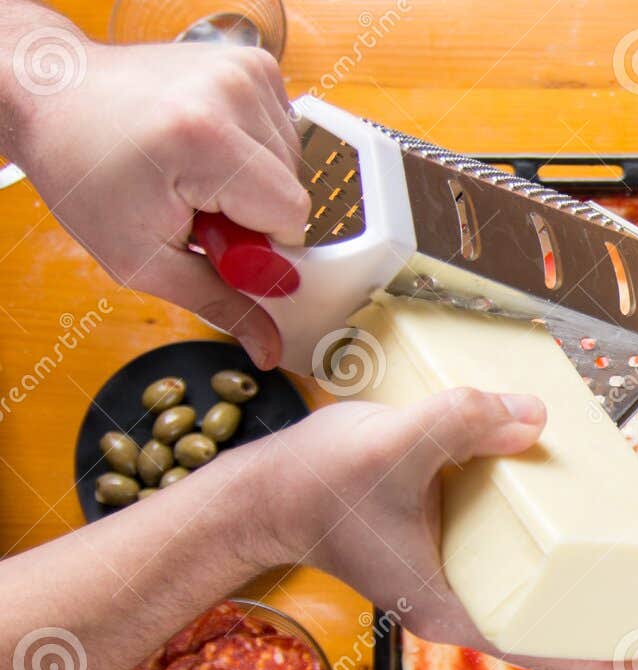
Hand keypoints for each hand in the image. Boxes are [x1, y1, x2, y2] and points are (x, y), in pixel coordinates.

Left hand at [9, 39, 305, 367]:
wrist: (52, 94)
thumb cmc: (84, 173)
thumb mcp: (142, 258)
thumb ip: (217, 303)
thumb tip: (270, 351)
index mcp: (203, 140)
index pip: (292, 216)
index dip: (259, 241)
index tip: (212, 235)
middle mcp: (231, 93)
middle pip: (295, 188)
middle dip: (253, 210)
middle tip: (193, 202)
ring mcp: (244, 69)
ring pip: (295, 161)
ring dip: (254, 179)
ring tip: (195, 170)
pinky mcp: (252, 60)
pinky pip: (284, 129)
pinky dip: (253, 147)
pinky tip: (207, 144)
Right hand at [243, 389, 624, 669]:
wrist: (259, 492)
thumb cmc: (317, 484)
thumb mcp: (393, 445)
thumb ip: (461, 423)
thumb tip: (536, 417)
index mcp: (451, 606)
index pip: (540, 644)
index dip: (600, 658)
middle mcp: (456, 599)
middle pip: (544, 619)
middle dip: (601, 620)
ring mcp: (449, 574)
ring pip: (528, 584)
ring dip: (576, 576)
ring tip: (631, 554)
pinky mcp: (442, 543)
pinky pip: (507, 548)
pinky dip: (542, 536)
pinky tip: (567, 503)